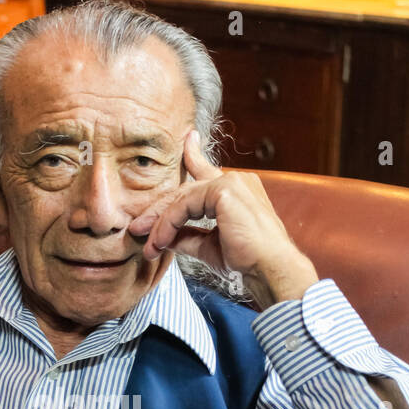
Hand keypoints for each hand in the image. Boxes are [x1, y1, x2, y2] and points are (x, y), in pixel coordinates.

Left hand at [128, 129, 318, 308]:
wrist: (271, 268)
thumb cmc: (249, 261)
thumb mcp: (210, 247)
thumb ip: (187, 237)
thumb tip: (164, 238)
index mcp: (236, 190)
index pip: (206, 171)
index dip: (193, 155)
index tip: (187, 139)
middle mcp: (235, 180)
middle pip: (186, 189)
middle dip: (159, 210)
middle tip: (138, 228)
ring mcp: (231, 182)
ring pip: (181, 198)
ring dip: (160, 223)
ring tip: (148, 245)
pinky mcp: (224, 190)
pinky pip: (184, 206)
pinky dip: (168, 224)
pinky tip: (160, 241)